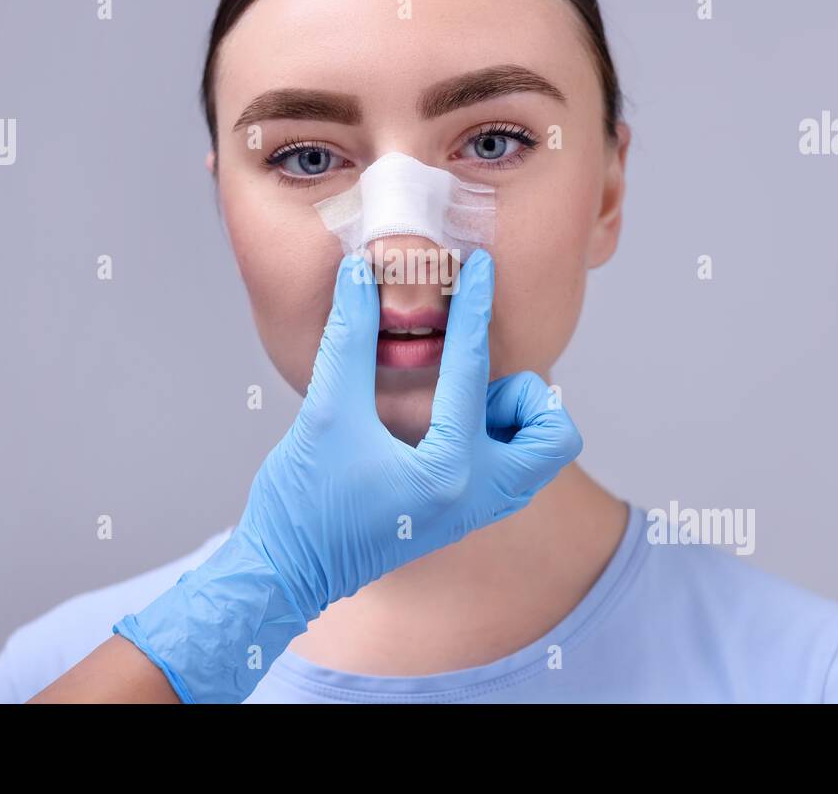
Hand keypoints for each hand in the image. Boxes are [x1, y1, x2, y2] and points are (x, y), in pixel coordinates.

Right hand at [235, 247, 583, 621]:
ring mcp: (474, 513)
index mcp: (448, 471)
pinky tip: (438, 429)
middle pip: (552, 431)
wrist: (285, 573)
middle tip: (475, 384)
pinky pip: (510, 471)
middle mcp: (476, 497)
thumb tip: (361, 276)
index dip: (473, 308)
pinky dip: (492, 440)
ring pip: (537, 453)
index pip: (472, 371)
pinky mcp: (462, 519)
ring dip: (509, 419)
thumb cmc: (302, 503)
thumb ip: (349, 340)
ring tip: (450, 410)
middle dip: (525, 394)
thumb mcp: (324, 412)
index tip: (481, 265)